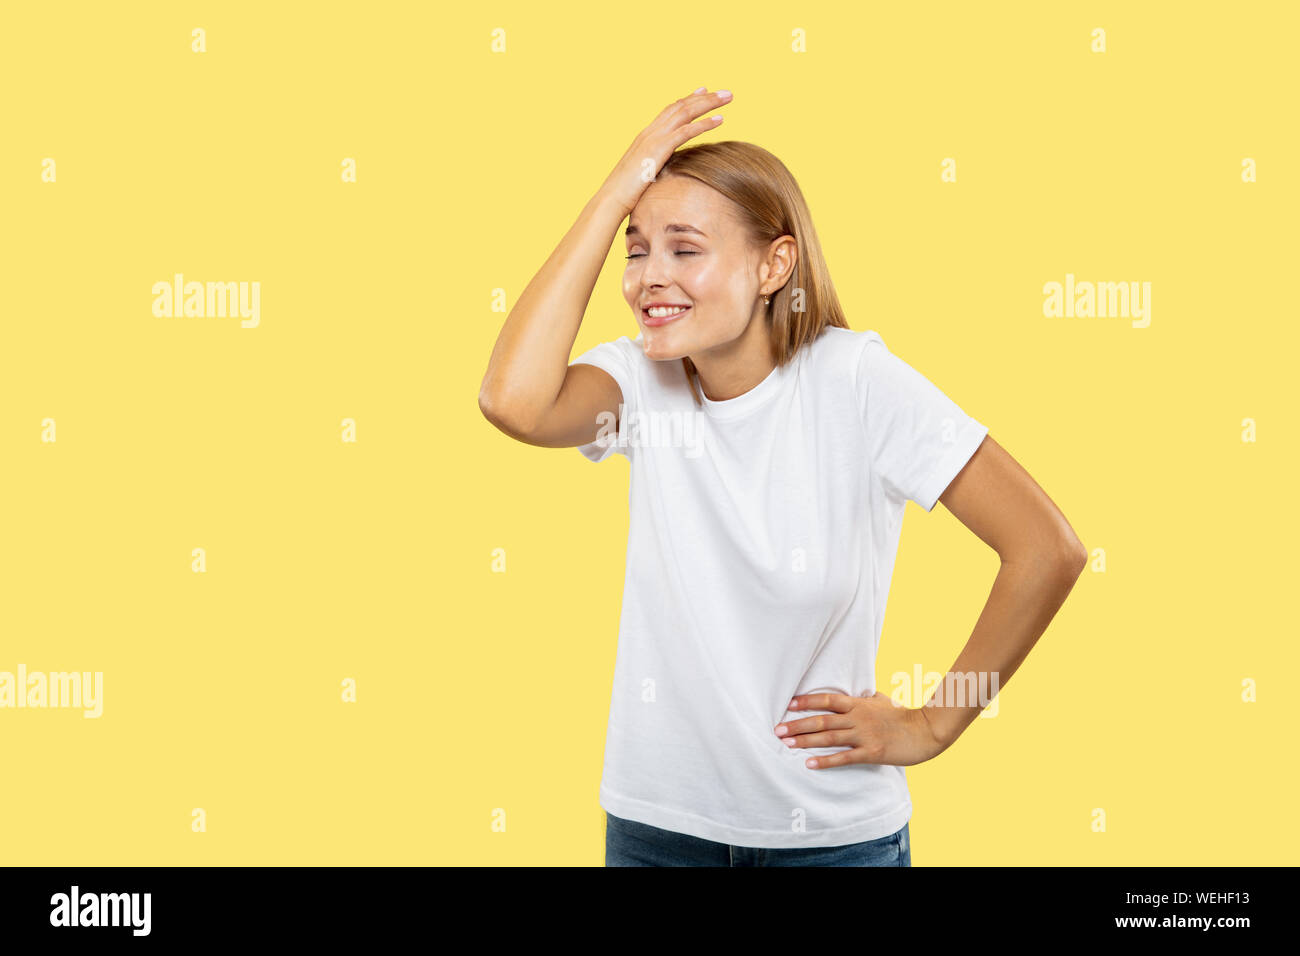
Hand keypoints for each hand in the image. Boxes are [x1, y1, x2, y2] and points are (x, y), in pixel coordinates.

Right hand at [598, 87, 732, 217]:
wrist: (611, 199)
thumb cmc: (625, 194)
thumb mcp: (643, 175)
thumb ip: (655, 166)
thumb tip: (664, 172)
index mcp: (646, 136)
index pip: (669, 111)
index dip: (688, 99)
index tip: (704, 91)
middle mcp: (650, 132)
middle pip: (681, 106)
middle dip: (704, 97)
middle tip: (725, 92)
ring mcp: (654, 138)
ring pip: (685, 113)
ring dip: (708, 103)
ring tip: (728, 97)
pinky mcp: (659, 149)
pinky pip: (686, 131)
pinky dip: (704, 123)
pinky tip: (720, 120)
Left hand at [774, 692, 947, 768]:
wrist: (925, 731)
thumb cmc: (903, 715)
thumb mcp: (882, 700)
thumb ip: (866, 697)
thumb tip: (859, 692)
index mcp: (858, 704)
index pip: (827, 700)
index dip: (806, 701)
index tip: (788, 704)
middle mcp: (857, 718)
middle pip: (822, 720)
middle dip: (798, 725)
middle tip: (778, 730)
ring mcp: (864, 735)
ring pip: (829, 737)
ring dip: (805, 741)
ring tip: (786, 745)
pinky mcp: (871, 753)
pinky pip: (844, 757)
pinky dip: (825, 761)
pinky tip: (810, 764)